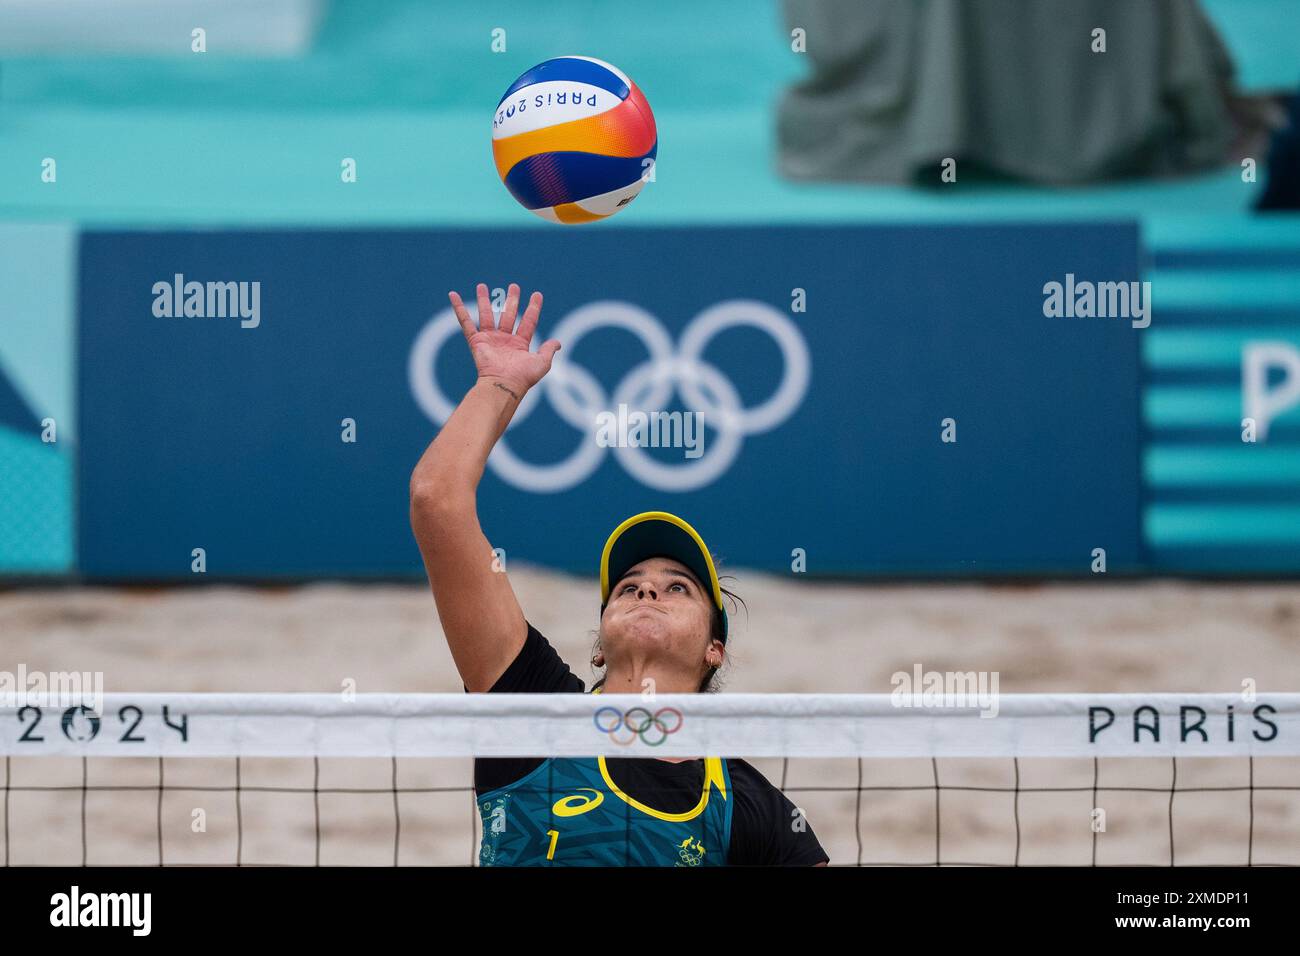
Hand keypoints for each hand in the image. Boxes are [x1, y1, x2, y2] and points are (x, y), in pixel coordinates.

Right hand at [448, 283, 560, 398]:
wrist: (504, 384)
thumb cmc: (523, 377)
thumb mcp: (542, 362)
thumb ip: (548, 350)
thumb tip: (558, 343)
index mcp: (519, 344)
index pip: (529, 322)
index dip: (534, 308)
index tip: (537, 294)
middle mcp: (504, 340)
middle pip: (508, 314)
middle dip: (511, 300)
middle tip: (514, 286)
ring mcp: (490, 339)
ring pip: (486, 314)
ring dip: (484, 300)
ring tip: (482, 285)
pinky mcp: (476, 340)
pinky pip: (465, 321)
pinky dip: (458, 308)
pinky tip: (454, 295)